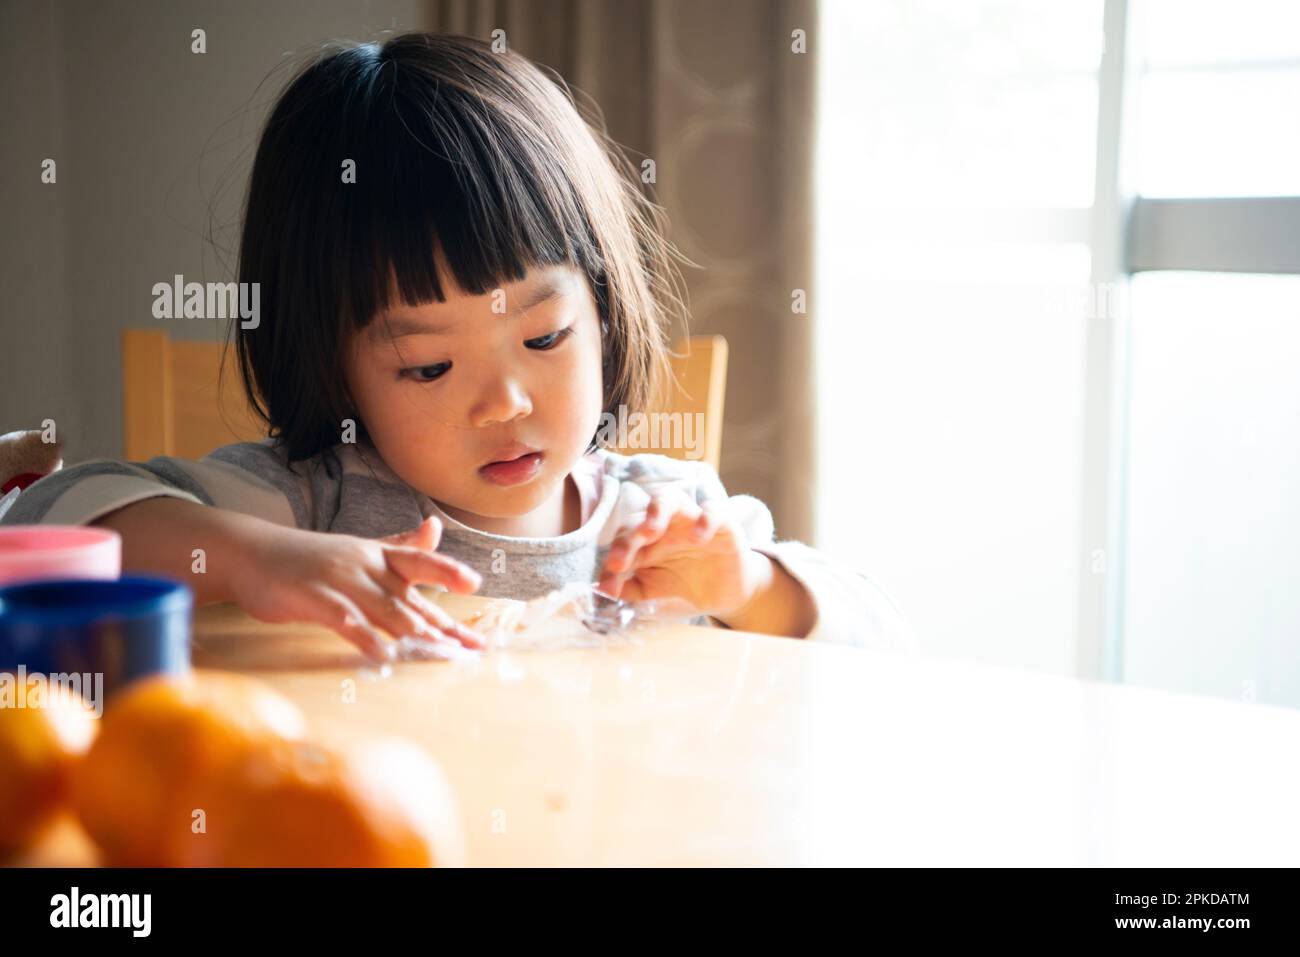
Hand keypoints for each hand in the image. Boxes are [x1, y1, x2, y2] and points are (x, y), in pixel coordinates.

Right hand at [227, 516, 484, 661]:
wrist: (252, 553)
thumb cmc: (311, 559)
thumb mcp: (361, 550)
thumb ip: (400, 546)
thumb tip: (436, 527)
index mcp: (380, 555)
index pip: (424, 565)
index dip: (451, 576)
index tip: (477, 588)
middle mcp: (366, 565)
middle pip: (410, 597)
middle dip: (441, 626)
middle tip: (468, 649)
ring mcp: (340, 580)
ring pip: (383, 607)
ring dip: (413, 632)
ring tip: (439, 653)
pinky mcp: (313, 597)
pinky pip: (343, 618)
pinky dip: (363, 635)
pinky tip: (380, 653)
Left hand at [595, 492, 769, 619]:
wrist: (723, 594)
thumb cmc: (681, 585)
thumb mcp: (651, 592)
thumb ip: (627, 590)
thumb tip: (601, 589)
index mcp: (644, 539)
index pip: (623, 539)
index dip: (614, 560)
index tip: (609, 586)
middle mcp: (665, 524)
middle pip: (641, 514)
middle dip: (629, 535)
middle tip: (621, 559)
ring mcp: (691, 520)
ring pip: (672, 497)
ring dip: (657, 510)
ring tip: (651, 530)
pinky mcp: (721, 524)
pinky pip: (713, 510)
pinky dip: (705, 519)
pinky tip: (698, 537)